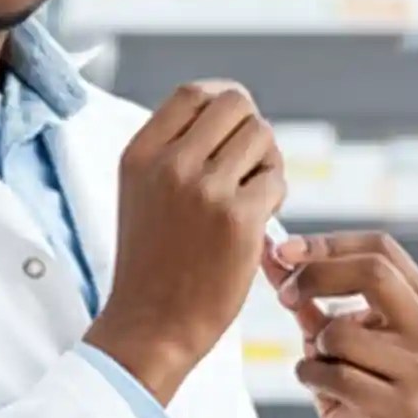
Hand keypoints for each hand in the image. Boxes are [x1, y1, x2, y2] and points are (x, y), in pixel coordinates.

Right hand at [85, 81, 286, 404]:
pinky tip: (258, 221)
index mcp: (140, 154)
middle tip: (247, 166)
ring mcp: (204, 189)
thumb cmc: (153, 261)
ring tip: (252, 195)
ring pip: (261, 135)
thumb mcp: (141, 191)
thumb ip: (173, 150)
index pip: (192, 93)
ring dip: (266, 161)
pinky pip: (276, 179)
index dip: (222, 100)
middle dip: (250, 130)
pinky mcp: (239, 218)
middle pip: (234, 104)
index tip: (232, 125)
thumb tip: (229, 110)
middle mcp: (169, 164)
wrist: (151, 324)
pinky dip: (275, 195)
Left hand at [263, 232, 417, 417]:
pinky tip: (323, 389)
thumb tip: (269, 246)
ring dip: (315, 347)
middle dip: (316, 276)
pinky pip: (334, 374)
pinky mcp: (400, 408)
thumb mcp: (323, 325)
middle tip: (283, 293)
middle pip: (374, 272)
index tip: (282, 248)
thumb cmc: (344, 379)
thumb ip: (302, 287)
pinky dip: (311, 377)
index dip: (327, 243)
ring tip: (324, 364)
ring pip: (342, 331)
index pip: (381, 248)